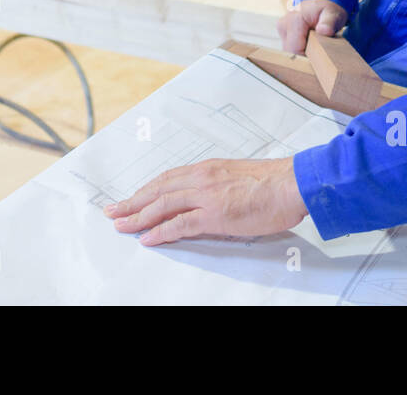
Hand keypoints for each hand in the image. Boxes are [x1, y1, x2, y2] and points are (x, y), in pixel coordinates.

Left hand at [104, 157, 306, 245]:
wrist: (292, 183)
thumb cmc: (273, 182)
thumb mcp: (238, 177)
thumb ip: (219, 186)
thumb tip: (208, 199)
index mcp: (208, 169)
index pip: (168, 178)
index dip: (146, 189)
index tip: (132, 197)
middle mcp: (202, 178)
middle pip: (157, 189)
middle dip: (132, 201)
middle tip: (113, 211)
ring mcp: (207, 195)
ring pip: (162, 205)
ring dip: (138, 216)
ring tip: (121, 225)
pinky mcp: (215, 214)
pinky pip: (180, 224)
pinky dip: (161, 231)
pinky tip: (148, 238)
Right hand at [278, 0, 346, 53]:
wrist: (320, 6)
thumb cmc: (327, 11)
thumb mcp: (333, 14)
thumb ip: (330, 22)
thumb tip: (324, 30)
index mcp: (294, 19)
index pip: (294, 48)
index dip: (307, 56)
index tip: (320, 55)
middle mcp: (284, 24)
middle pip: (291, 52)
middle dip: (305, 55)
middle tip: (320, 50)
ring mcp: (281, 30)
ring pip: (289, 52)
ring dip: (302, 53)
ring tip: (315, 46)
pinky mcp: (283, 34)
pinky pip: (290, 49)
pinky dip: (300, 50)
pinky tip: (310, 45)